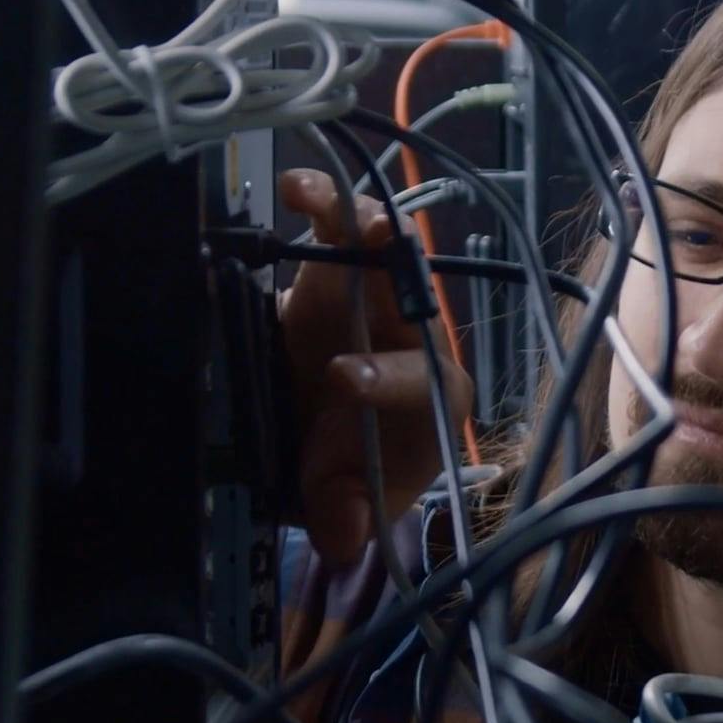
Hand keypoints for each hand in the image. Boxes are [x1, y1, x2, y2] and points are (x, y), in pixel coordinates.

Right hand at [278, 167, 464, 566]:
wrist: (311, 439)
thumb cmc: (347, 472)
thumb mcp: (345, 503)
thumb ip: (348, 516)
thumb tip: (344, 536)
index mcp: (430, 398)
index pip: (424, 382)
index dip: (388, 378)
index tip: (345, 377)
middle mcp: (412, 337)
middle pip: (412, 296)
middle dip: (390, 267)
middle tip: (363, 239)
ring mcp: (373, 300)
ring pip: (376, 251)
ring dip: (353, 220)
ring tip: (318, 198)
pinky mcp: (331, 274)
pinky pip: (332, 232)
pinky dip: (318, 205)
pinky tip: (291, 187)